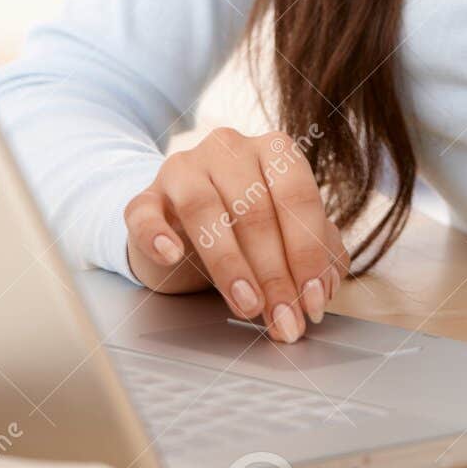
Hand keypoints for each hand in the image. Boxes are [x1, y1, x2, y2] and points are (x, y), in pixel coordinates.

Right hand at [124, 127, 349, 343]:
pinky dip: (157, 235)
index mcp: (273, 150)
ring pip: (204, 209)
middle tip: (284, 318)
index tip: (312, 299)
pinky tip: (173, 255)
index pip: (297, 195)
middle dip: (275, 272)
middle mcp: (229, 149)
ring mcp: (182, 169)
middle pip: (254, 208)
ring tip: (248, 305)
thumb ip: (315, 250)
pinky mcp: (144, 197)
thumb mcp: (286, 231)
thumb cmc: (245, 226)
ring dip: (230, 264)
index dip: (308, 250)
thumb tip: (322, 286)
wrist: (182, 224)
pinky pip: (145, 213)